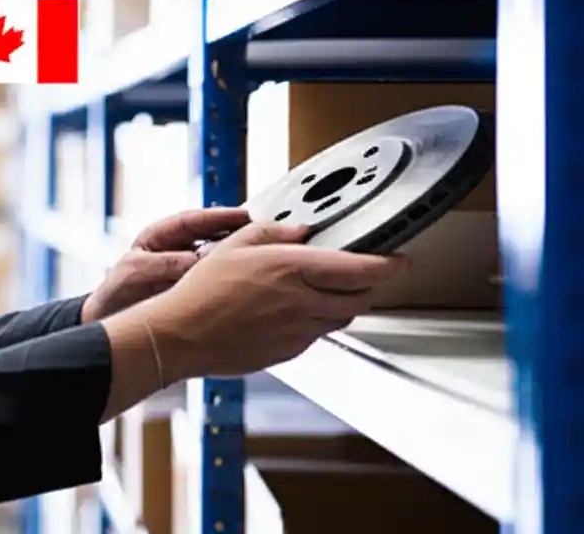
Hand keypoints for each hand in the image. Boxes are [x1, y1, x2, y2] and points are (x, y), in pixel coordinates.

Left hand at [81, 207, 250, 323]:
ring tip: (263, 257)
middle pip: (214, 236)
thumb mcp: (136, 274)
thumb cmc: (116, 295)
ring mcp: (188, 272)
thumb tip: (197, 261)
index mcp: (161, 237)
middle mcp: (178, 250)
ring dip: (239, 258)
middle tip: (263, 234)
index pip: (196, 220)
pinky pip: (217, 282)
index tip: (245, 216)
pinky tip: (250, 284)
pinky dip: (233, 280)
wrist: (110, 326)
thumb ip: (166, 265)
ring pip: (220, 259)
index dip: (221, 216)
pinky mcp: (194, 293)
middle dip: (238, 234)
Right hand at [110, 221, 407, 385]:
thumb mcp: (234, 245)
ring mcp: (297, 331)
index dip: (389, 265)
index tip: (401, 261)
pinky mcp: (288, 352)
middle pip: (359, 298)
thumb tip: (299, 231)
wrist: (182, 335)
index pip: (360, 269)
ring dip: (343, 305)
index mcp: (293, 269)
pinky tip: (295, 313)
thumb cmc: (201, 291)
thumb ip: (272, 234)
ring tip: (326, 292)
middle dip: (369, 286)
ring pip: (340, 319)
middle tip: (366, 275)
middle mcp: (302, 302)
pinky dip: (317, 323)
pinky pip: (316, 336)